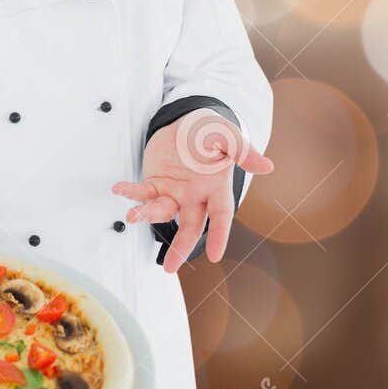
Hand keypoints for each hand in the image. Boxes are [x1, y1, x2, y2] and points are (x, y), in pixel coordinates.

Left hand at [111, 108, 273, 272]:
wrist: (187, 122)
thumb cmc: (211, 131)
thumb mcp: (229, 136)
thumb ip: (244, 152)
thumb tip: (267, 166)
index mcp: (217, 187)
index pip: (221, 216)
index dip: (218, 235)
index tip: (214, 255)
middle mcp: (196, 195)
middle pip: (190, 226)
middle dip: (181, 247)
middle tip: (170, 267)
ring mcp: (175, 192)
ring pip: (162, 212)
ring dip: (147, 215)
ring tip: (133, 216)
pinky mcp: (156, 183)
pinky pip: (143, 193)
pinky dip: (131, 193)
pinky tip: (120, 189)